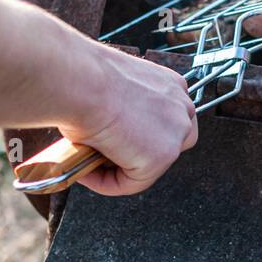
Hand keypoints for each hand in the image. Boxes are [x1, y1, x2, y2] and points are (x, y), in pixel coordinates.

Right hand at [57, 47, 197, 195]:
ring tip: (90, 166)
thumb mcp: (112, 87)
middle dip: (139, 154)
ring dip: (121, 170)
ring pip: (152, 166)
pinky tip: (86, 173)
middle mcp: (180, 107)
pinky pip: (132, 183)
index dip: (140, 136)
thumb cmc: (85, 77)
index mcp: (170, 85)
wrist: (80, 81)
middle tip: (104, 156)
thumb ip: (122, 108)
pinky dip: (108, 184)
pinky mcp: (160, 157)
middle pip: (171, 143)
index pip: (167, 119)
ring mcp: (175, 133)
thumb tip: (107, 128)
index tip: (112, 141)